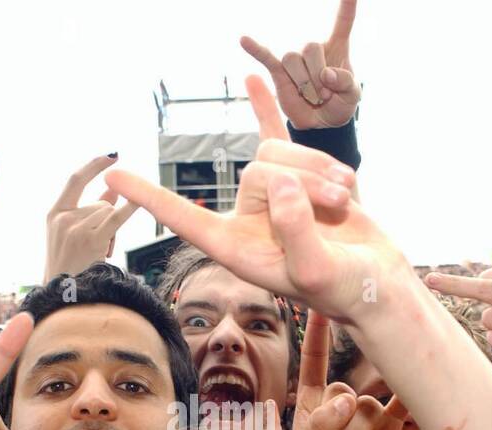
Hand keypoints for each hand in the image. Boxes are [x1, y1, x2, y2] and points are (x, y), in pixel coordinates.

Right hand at [44, 154, 138, 280]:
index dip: (95, 165)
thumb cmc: (70, 268)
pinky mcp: (91, 240)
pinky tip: (141, 200)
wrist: (61, 297)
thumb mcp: (73, 235)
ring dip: (112, 232)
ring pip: (109, 213)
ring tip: (99, 254)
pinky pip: (116, 217)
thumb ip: (91, 210)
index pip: (75, 179)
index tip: (112, 155)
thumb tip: (113, 191)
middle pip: (101, 203)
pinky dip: (130, 208)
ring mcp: (75, 228)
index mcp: (53, 213)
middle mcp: (62, 218)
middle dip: (107, 220)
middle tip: (98, 248)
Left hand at [106, 75, 406, 328]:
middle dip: (303, 183)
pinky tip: (252, 78)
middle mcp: (248, 220)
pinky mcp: (299, 180)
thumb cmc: (348, 289)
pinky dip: (267, 108)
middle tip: (336, 208)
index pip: (186, 219)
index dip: (150, 198)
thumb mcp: (319, 271)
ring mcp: (273, 198)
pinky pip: (277, 135)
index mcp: (238, 249)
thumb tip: (281, 186)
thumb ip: (297, 233)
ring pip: (281, 156)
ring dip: (320, 173)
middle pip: (257, 172)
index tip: (112, 177)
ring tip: (343, 203)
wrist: (379, 281)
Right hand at [241, 0, 360, 129]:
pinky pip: (266, 57)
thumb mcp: (353, 95)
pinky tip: (244, 40)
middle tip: (325, 96)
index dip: (347, 6)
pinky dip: (255, 49)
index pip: (343, 21)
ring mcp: (295, 60)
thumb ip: (346, 82)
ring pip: (292, 59)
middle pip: (310, 47)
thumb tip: (326, 74)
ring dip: (303, 83)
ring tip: (312, 98)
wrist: (321, 124)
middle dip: (318, 76)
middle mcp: (314, 49)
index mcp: (337, 47)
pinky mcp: (279, 72)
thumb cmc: (339, 104)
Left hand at [291, 311, 404, 429]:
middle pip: (343, 388)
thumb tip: (347, 398)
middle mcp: (339, 404)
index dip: (316, 335)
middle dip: (339, 416)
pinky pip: (400, 407)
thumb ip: (320, 424)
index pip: (314, 362)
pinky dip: (407, 398)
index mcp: (312, 405)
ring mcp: (366, 416)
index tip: (320, 305)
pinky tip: (416, 386)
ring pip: (367, 404)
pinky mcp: (389, 429)